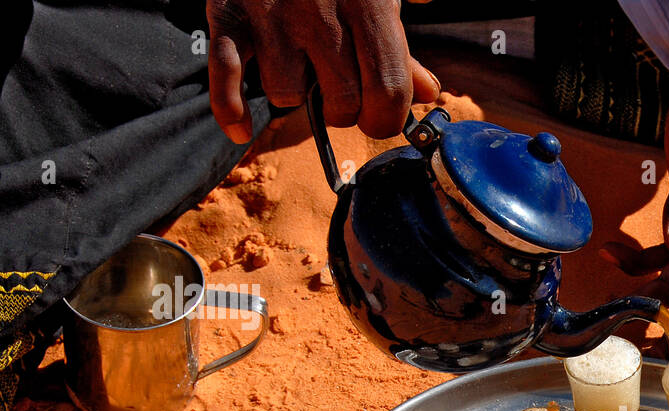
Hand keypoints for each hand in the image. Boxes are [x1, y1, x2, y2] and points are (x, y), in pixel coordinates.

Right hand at [206, 0, 440, 143]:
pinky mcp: (228, 13)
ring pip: (287, 95)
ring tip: (298, 64)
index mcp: (368, 5)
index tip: (380, 118)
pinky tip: (242, 128)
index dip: (387, 118)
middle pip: (341, 103)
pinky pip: (227, 75)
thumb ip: (400, 48)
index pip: (388, 90)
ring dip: (294, 93)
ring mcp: (272, 14)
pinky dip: (231, 108)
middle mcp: (320, 11)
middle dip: (344, 111)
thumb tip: (429, 92)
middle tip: (340, 92)